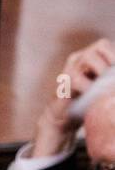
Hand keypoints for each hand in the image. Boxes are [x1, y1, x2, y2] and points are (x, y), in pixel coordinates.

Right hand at [35, 38, 114, 156]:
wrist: (61, 123)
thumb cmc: (83, 106)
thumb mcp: (102, 91)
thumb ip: (110, 82)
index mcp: (88, 60)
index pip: (105, 46)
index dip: (114, 56)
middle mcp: (76, 62)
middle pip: (98, 48)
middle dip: (109, 64)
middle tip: (109, 81)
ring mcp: (67, 72)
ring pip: (86, 59)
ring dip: (99, 73)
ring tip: (101, 88)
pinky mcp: (61, 86)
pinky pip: (76, 79)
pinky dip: (87, 87)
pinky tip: (89, 96)